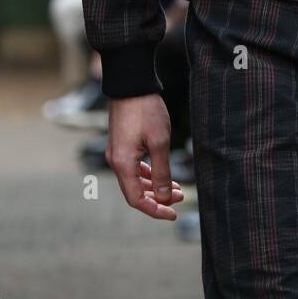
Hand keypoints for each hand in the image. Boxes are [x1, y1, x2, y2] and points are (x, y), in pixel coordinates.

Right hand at [106, 94, 182, 219]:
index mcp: (122, 164)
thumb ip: (162, 172)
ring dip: (154, 186)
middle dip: (158, 198)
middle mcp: (115, 161)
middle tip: (181, 197)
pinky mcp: (121, 145)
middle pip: (135, 192)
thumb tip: (165, 197)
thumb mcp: (159, 141)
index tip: (174, 214)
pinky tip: (162, 174)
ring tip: (177, 187)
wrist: (131, 84)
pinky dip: (148, 174)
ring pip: (135, 180)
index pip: (137, 199)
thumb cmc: (146, 110)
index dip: (155, 210)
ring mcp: (117, 153)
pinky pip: (133, 168)